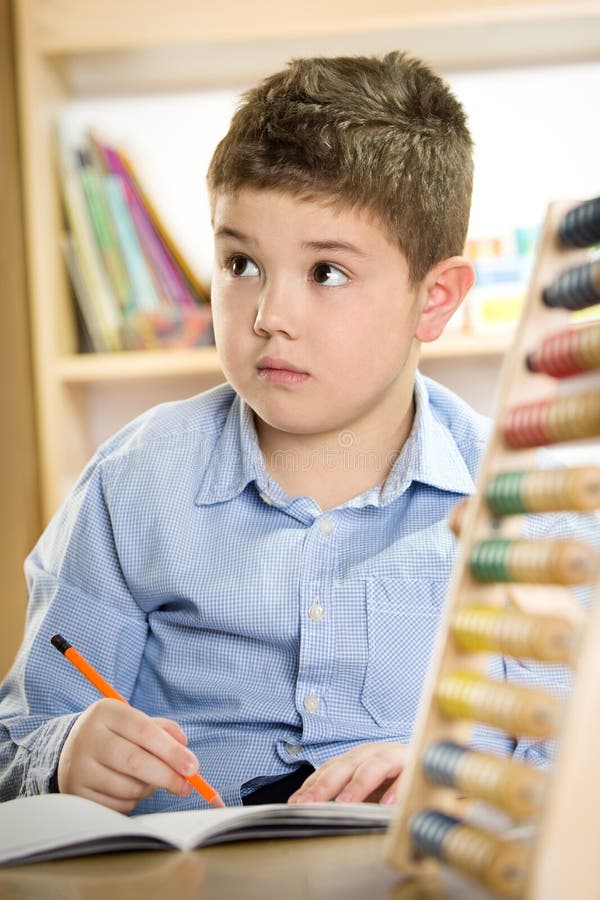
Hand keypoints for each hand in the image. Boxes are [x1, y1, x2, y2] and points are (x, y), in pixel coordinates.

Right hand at [57, 699, 198, 812]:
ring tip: (150, 780)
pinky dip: (132, 801)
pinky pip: (116, 805)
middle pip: (134, 761)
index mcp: (106, 712)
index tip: (193, 767)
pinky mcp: (75, 793)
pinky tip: (129, 788)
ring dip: (148, 789)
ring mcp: (78, 767)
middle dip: (167, 776)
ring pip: (127, 787)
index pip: (144, 731)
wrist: (71, 749)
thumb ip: (163, 730)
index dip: (171, 751)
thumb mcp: (135, 721)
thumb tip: (184, 745)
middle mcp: (88, 737)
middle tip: (186, 786)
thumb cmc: (115, 734)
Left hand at [288, 742, 409, 804]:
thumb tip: (314, 815)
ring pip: (374, 765)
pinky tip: (388, 804)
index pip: (329, 769)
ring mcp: (394, 756)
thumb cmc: (393, 783)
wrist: (430, 769)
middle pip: (346, 765)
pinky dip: (397, 789)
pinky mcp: (416, 765)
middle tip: (309, 804)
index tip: (295, 805)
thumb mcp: (367, 790)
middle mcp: (372, 753)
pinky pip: (406, 776)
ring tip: (344, 803)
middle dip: (326, 785)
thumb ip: (346, 798)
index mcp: (356, 758)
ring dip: (358, 784)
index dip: (311, 786)